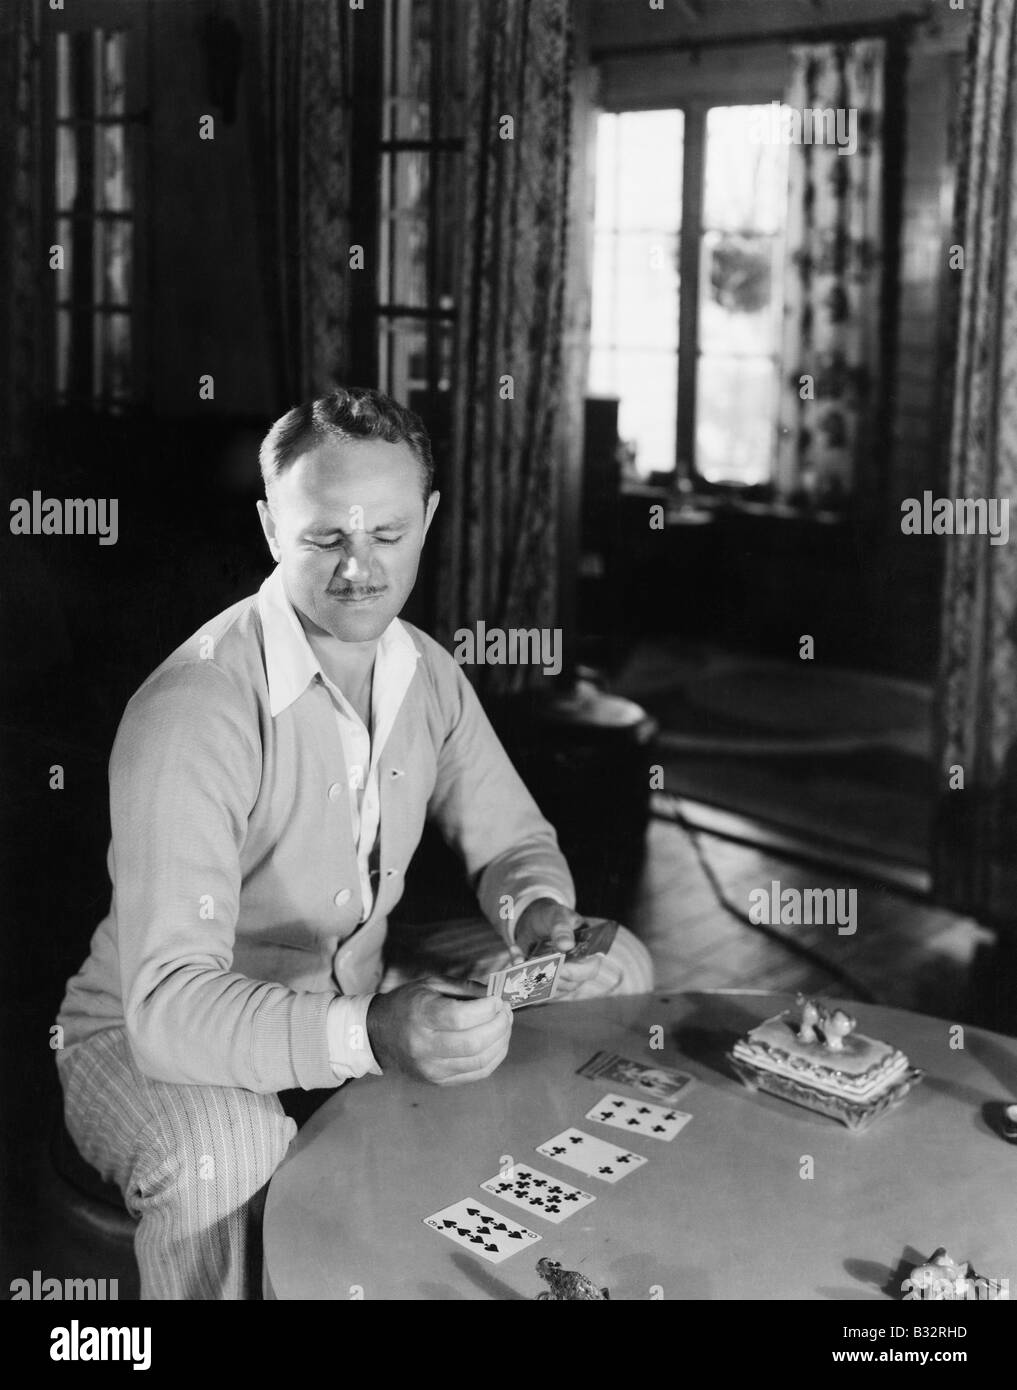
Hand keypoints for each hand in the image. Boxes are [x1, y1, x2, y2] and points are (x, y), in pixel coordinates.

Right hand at [366, 977, 512, 1084]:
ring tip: (504, 1025)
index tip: (497, 1000)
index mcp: (420, 1015)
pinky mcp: (439, 1081)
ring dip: (501, 1041)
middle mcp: (423, 1045)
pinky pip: (477, 1073)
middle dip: (499, 1025)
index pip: (459, 1017)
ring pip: (480, 1060)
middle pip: (473, 1042)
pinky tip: (497, 1042)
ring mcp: (431, 1068)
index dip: (486, 1009)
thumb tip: (497, 996)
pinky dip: (495, 1057)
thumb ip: (465, 989)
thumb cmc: (409, 1004)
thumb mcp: (432, 984)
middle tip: (506, 1012)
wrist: (380, 1034)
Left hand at [512, 900, 623, 1000]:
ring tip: (517, 957)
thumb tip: (566, 945)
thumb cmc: (553, 916)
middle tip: (530, 961)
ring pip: (548, 990)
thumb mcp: (557, 916)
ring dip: (530, 976)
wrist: (535, 921)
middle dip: (547, 976)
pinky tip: (514, 956)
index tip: (558, 969)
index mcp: (588, 953)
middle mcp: (577, 971)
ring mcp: (560, 979)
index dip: (574, 973)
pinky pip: (532, 988)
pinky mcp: (543, 983)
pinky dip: (519, 975)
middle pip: (567, 985)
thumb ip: (562, 929)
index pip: (588, 970)